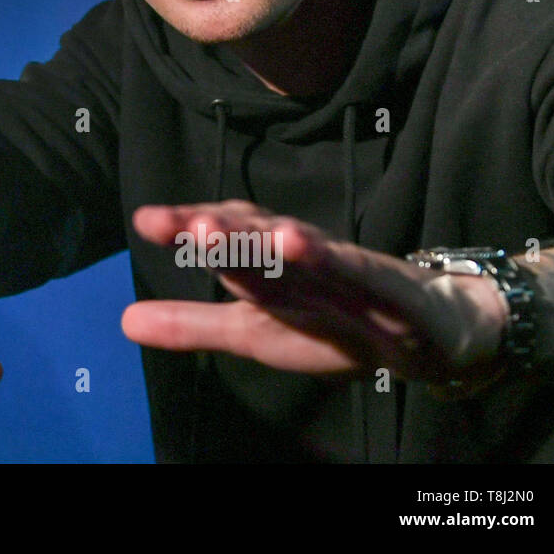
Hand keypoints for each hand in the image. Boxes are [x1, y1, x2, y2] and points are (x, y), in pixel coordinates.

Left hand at [124, 200, 509, 387]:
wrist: (429, 334)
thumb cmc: (334, 324)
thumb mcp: (255, 333)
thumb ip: (193, 326)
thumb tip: (124, 320)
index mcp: (266, 265)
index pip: (223, 240)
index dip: (186, 227)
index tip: (146, 220)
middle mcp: (298, 255)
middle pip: (254, 236)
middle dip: (214, 228)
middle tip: (173, 222)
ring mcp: (341, 266)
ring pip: (296, 247)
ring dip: (258, 237)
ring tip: (216, 229)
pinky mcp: (382, 284)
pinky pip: (353, 268)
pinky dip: (326, 255)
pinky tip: (297, 242)